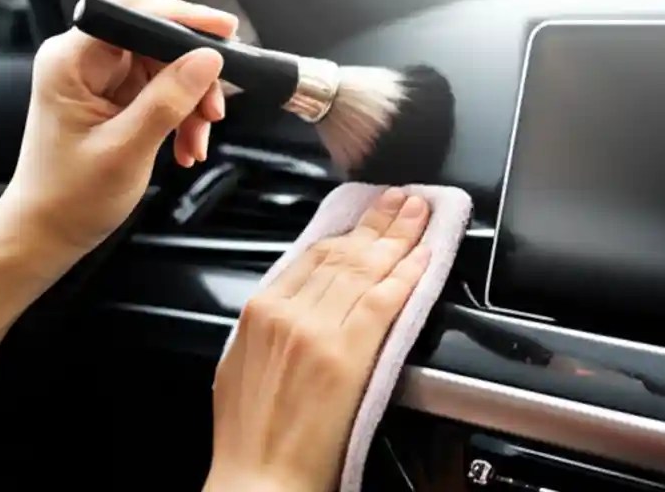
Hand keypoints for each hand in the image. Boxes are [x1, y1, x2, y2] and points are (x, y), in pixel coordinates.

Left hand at [0, 0, 237, 279]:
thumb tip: (208, 60)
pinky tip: (185, 145)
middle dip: (193, 73)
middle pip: (156, 37)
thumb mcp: (126, 150)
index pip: (133, 12)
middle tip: (214, 110)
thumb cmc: (68, 198)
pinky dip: (181, 115)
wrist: (47, 232)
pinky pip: (162, 89)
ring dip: (191, 101)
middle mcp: (82, 59)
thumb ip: (168, 101)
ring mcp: (99, 77)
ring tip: (197, 140)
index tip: (223, 32)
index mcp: (70, 60)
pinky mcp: (113, 95)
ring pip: (166, 65)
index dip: (183, 16)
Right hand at [206, 188, 431, 491]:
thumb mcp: (240, 363)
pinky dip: (407, 274)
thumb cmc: (250, 435)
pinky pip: (385, 300)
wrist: (260, 478)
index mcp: (260, 311)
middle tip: (403, 200)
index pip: (313, 256)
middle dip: (379, 223)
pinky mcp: (348, 353)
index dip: (348, 231)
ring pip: (366, 269)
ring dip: (399, 237)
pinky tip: (424, 255)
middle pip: (344, 254)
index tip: (367, 217)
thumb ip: (270, 325)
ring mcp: (319, 330)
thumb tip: (297, 301)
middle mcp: (288, 312)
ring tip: (419, 214)